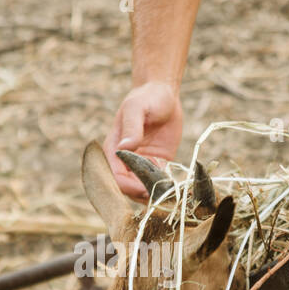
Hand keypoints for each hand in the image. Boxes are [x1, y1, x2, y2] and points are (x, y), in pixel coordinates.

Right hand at [101, 81, 183, 200]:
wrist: (163, 95)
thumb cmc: (146, 98)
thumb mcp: (137, 109)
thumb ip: (131, 128)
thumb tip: (124, 148)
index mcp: (113, 149)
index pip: (114, 177)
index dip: (128, 186)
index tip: (145, 188)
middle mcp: (124, 160)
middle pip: (126, 188)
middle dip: (141, 194)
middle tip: (161, 193)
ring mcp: (140, 164)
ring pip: (141, 189)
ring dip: (153, 193)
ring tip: (169, 191)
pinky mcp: (156, 164)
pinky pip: (157, 182)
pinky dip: (164, 187)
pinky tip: (175, 184)